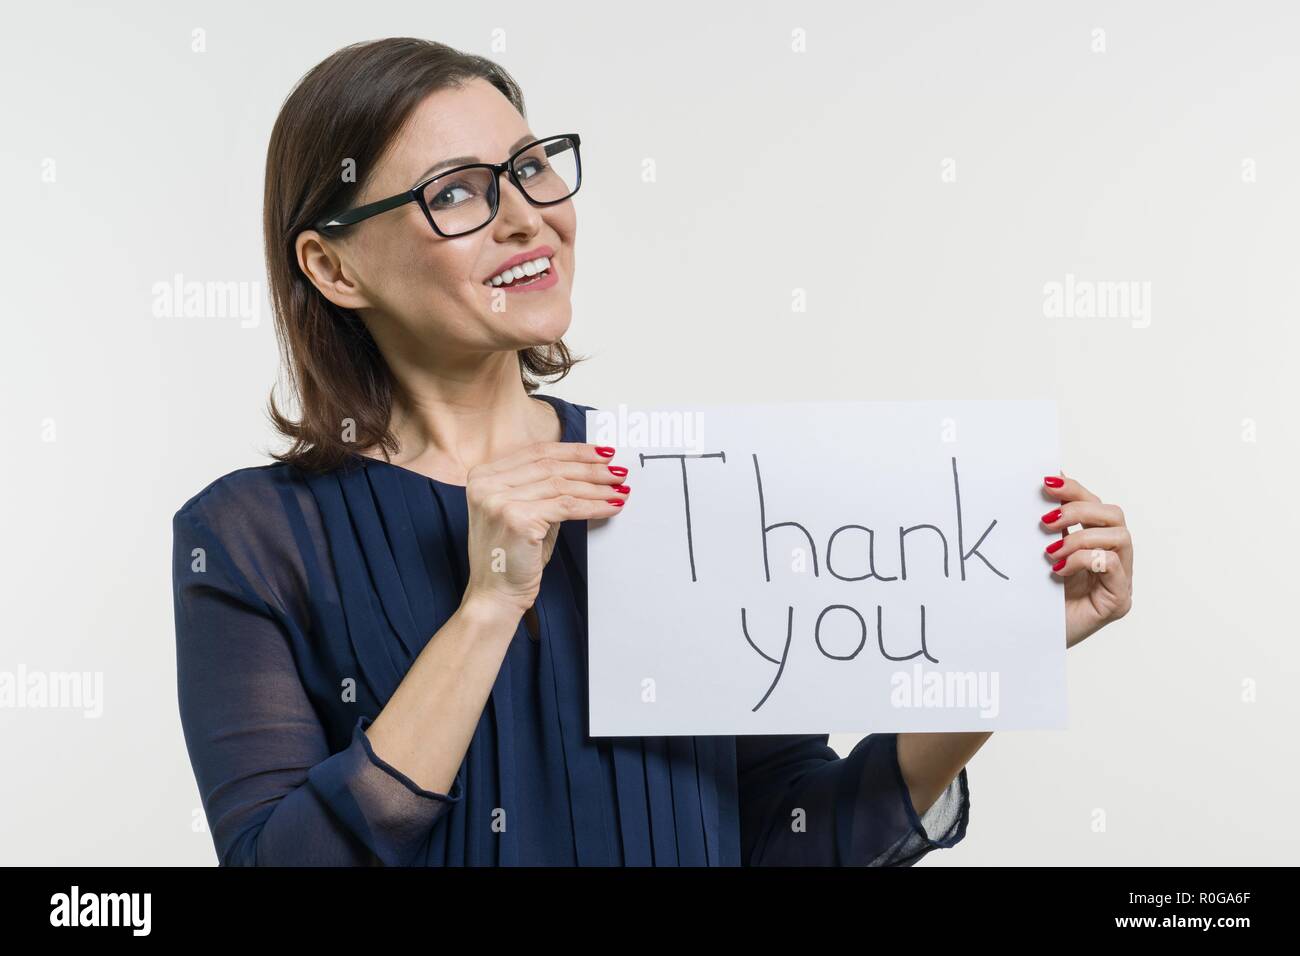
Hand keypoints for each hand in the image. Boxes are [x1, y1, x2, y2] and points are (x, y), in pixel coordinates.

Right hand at [463, 440, 629, 616]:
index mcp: (483, 476)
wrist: (494, 595)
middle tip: (617, 471)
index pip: (537, 452)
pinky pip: (567, 506)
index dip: (573, 450)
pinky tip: (611, 506)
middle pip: (551, 466)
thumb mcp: (521, 512)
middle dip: (591, 468)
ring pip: (562, 485)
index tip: (600, 453)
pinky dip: (594, 505)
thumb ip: (541, 489)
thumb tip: (586, 471)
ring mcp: (499, 500)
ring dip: (597, 487)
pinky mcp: (518, 519)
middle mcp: (486, 484)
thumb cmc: (510, 557)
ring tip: (620, 489)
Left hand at [1039, 472, 1133, 647]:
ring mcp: (1119, 581)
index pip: (1095, 505)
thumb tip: (1045, 479)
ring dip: (1081, 538)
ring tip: (1050, 552)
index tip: (1046, 483)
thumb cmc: (1032, 599)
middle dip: (1079, 509)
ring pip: (1120, 536)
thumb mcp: (1036, 552)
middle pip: (1114, 514)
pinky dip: (1085, 559)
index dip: (1074, 490)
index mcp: (1093, 543)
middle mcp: (1112, 559)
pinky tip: (1059, 570)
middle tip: (1045, 521)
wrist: (1026, 639)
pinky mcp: (1118, 600)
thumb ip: (1048, 524)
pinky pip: (1113, 565)